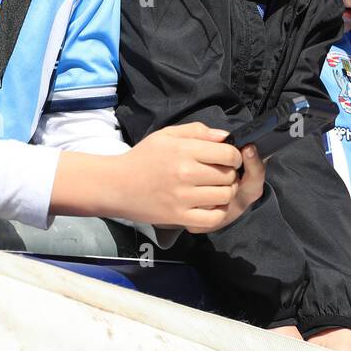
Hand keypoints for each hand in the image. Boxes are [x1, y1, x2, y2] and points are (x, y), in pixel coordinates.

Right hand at [114, 122, 263, 232]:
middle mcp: (185, 172)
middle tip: (222, 175)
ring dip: (226, 193)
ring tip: (217, 189)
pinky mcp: (178, 216)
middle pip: (229, 175)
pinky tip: (210, 206)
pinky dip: (217, 213)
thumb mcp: (167, 135)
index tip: (230, 160)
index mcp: (184, 150)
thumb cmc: (142, 158)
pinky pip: (212, 218)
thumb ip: (197, 131)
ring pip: (225, 196)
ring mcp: (182, 197)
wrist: (115, 184)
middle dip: (231, 174)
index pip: (228, 153)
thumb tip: (225, 136)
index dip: (235, 156)